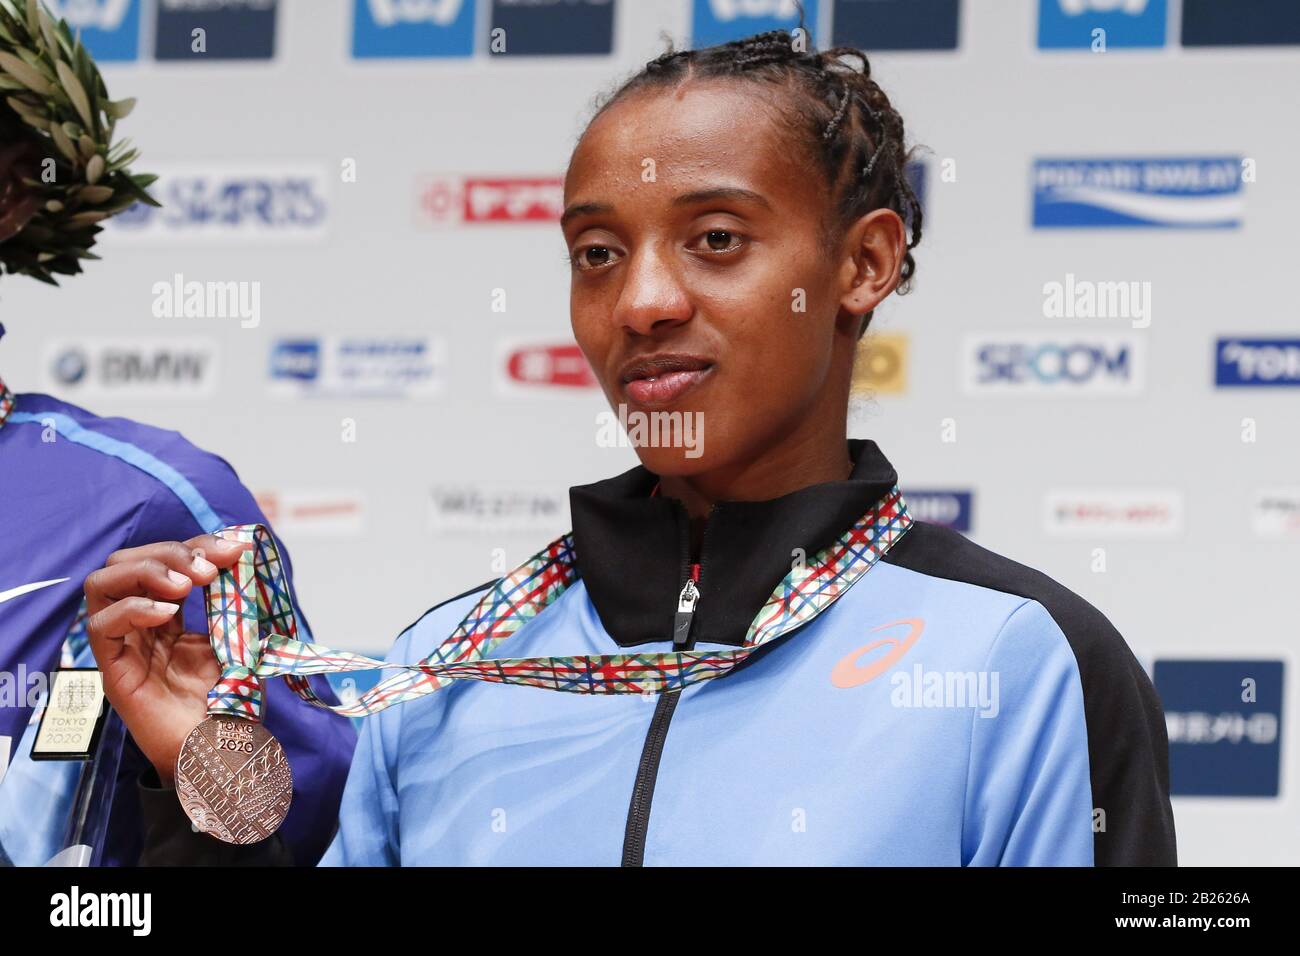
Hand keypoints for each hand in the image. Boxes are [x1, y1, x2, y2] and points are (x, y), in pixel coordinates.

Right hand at [84, 534, 252, 785]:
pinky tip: (166, 613)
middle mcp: (142, 627)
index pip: (167, 562)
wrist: (225, 750)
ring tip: (187, 584)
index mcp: (171, 617)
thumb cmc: (233, 701)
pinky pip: (101, 627)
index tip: (235, 548)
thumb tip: (242, 556)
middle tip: (209, 568)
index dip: (199, 546)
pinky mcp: (115, 672)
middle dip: (170, 552)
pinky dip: (133, 609)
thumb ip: (235, 602)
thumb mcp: (242, 640)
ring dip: (146, 570)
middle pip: (128, 562)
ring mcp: (125, 647)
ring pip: (103, 584)